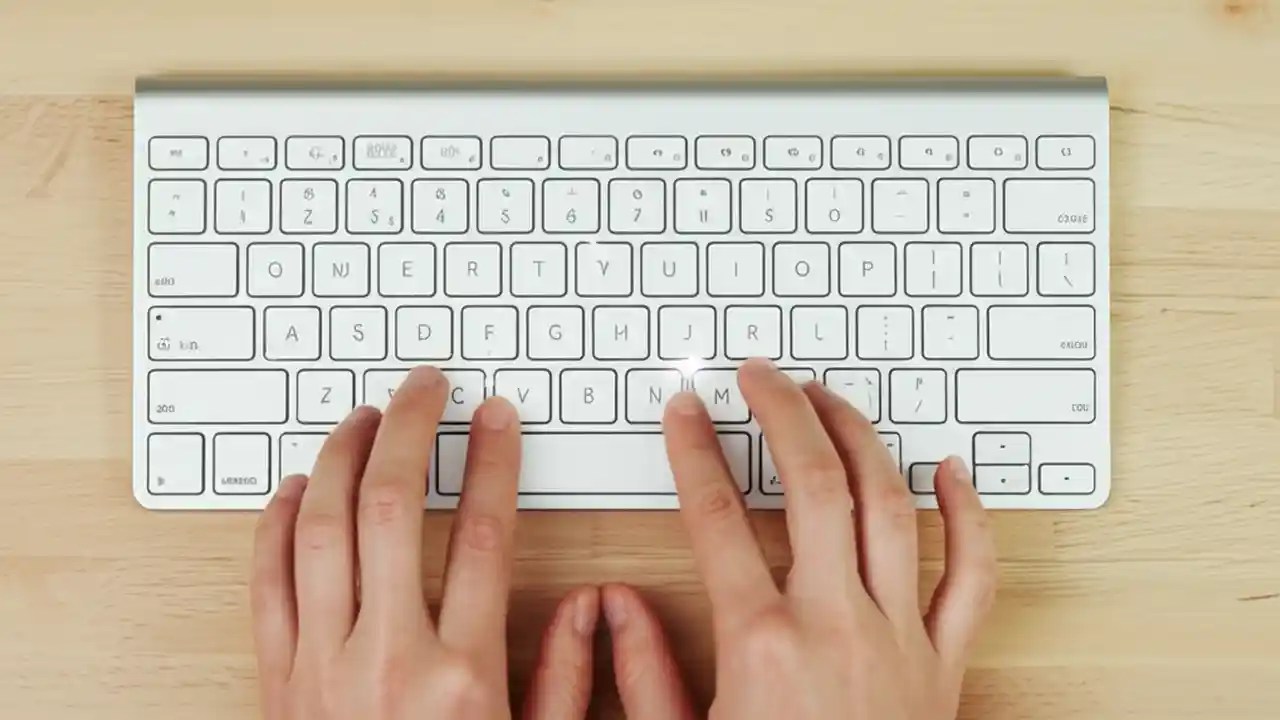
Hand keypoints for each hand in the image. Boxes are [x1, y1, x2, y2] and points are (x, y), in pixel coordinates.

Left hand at [250, 366, 601, 719]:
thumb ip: (565, 678)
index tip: (496, 419)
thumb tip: (594, 607)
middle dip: (411, 429)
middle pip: (393, 508)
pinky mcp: (276, 679)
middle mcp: (387, 658)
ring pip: (322, 529)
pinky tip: (294, 489)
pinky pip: (265, 583)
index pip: (485, 535)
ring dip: (341, 458)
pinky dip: (274, 526)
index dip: (493, 462)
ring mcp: (322, 665)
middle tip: (424, 388)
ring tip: (364, 418)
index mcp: (464, 676)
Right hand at [626, 359, 997, 718]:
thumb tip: (613, 604)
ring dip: (859, 438)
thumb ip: (643, 672)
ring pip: (889, 506)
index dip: (693, 450)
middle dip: (782, 411)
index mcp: (760, 646)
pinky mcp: (945, 663)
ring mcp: (899, 639)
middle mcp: (835, 627)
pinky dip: (968, 514)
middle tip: (759, 375)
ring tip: (829, 399)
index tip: (684, 412)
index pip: (716, 515)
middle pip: (813, 483)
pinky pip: (972, 574)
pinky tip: (950, 470)